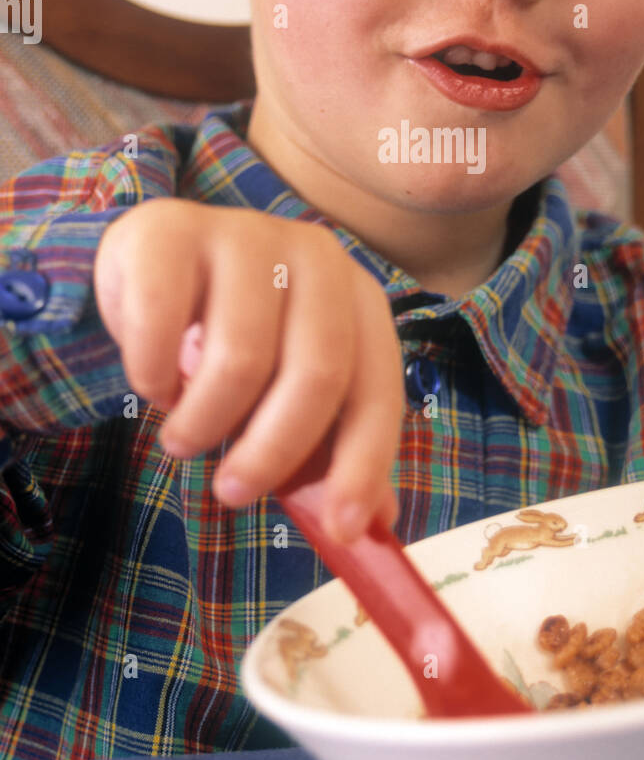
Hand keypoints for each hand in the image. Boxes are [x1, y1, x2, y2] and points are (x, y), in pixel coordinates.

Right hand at [94, 198, 402, 542]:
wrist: (155, 265)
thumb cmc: (235, 336)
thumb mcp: (287, 393)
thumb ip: (331, 452)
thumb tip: (376, 526)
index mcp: (358, 297)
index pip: (375, 389)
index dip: (362, 464)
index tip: (337, 530)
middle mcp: (314, 254)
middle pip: (317, 372)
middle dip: (274, 451)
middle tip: (233, 492)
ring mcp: (244, 233)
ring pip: (239, 357)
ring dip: (203, 422)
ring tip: (184, 436)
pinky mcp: (172, 230)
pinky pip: (164, 325)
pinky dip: (151, 376)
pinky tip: (153, 381)